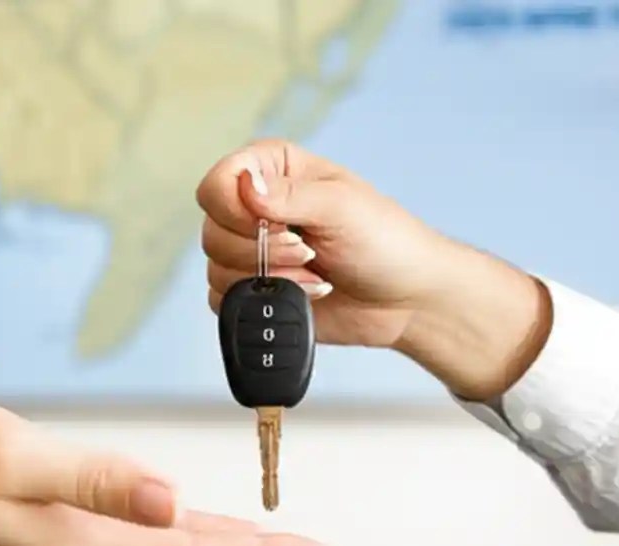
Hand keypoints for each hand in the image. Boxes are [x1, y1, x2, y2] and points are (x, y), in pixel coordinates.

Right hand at [197, 139, 551, 399]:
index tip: (279, 225)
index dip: (237, 211)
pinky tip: (305, 294)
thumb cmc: (387, 241)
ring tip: (314, 275)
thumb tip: (245, 187)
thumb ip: (290, 196)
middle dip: (263, 252)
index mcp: (271, 169)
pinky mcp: (252, 291)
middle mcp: (253, 206)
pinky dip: (264, 303)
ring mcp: (250, 250)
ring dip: (271, 280)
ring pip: (215, 268)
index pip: (217, 182)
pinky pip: (223, 300)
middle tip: (309, 253)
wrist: (406, 298)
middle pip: (212, 230)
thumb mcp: (343, 207)